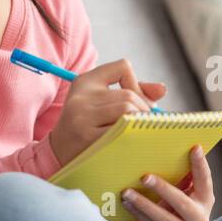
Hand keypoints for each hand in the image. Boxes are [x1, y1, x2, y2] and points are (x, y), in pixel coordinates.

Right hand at [48, 58, 166, 165]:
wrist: (58, 153)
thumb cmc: (88, 126)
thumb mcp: (102, 102)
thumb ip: (133, 91)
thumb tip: (163, 90)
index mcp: (85, 81)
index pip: (123, 67)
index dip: (137, 83)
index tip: (137, 101)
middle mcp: (82, 96)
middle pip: (129, 95)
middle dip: (144, 110)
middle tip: (145, 124)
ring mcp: (82, 116)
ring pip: (127, 110)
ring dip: (139, 122)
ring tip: (137, 132)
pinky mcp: (86, 136)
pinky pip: (121, 130)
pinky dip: (131, 134)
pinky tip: (130, 141)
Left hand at [122, 144, 214, 220]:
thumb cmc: (177, 211)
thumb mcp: (185, 196)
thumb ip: (182, 180)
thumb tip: (167, 152)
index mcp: (205, 201)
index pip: (205, 181)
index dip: (201, 165)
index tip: (195, 148)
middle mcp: (198, 218)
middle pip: (182, 203)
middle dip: (163, 189)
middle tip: (145, 177)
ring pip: (163, 218)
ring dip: (143, 204)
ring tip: (127, 192)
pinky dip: (137, 213)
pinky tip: (126, 203)